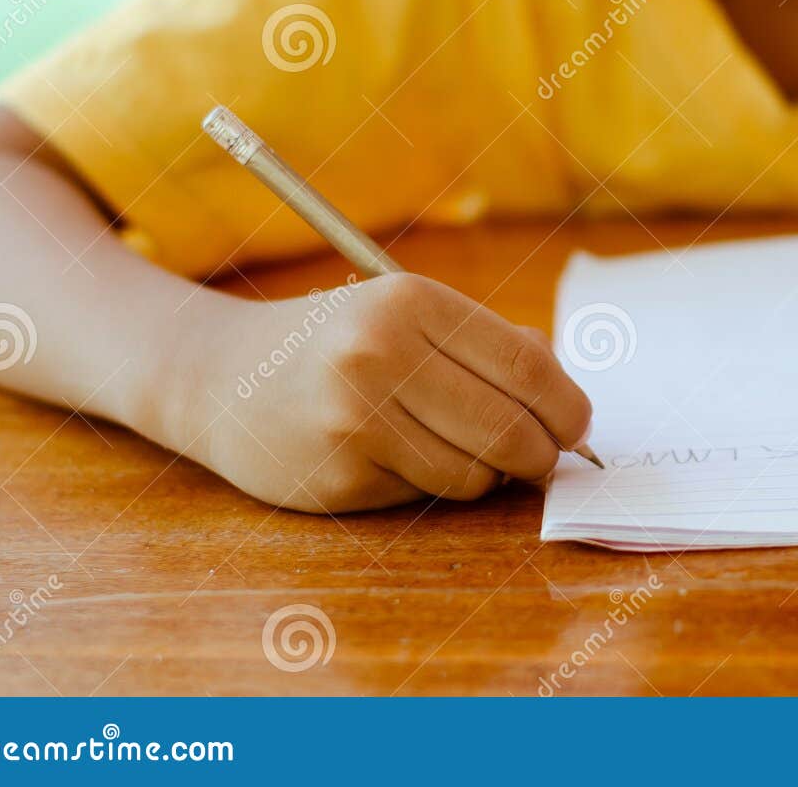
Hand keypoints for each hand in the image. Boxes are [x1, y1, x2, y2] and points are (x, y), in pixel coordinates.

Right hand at [172, 273, 592, 511]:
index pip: (528, 369)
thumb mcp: (410, 316)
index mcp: (412, 302)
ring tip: (456, 446)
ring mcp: (355, 418)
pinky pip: (426, 494)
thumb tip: (571, 402)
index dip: (569, 408)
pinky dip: (432, 484)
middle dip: (542, 454)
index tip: (578, 425)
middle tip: (542, 457)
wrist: (220, 378)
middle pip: (512, 430)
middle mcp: (381, 354)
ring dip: (486, 473)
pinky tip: (397, 457)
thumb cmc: (336, 343)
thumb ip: (493, 346)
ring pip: (475, 474)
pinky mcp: (337, 475)